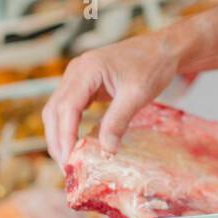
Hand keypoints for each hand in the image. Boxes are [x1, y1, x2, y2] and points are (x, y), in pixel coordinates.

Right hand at [43, 31, 182, 167]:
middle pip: (54, 110)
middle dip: (57, 140)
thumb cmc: (152, 66)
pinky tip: (76, 145)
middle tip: (66, 168)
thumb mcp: (137, 95)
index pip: (66, 107)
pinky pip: (69, 108)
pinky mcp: (84, 85)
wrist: (163, 49)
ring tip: (69, 161)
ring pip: (57, 111)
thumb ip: (119, 121)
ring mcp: (77, 78)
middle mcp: (76, 72)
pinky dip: (69, 127)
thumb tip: (106, 150)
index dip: (64, 136)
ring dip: (60, 136)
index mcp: (86, 70)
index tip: (68, 160)